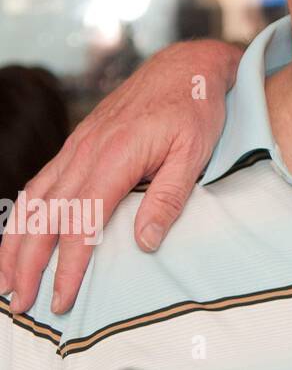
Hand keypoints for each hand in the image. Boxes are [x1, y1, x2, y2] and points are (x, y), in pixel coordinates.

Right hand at [0, 38, 241, 315]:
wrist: (186, 66)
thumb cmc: (195, 108)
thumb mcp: (195, 153)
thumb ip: (168, 198)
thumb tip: (145, 243)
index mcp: (114, 157)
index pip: (81, 223)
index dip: (68, 265)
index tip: (62, 298)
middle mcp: (85, 152)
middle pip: (46, 217)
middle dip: (28, 264)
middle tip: (21, 303)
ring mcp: (77, 146)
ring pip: (33, 200)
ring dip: (15, 242)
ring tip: (5, 280)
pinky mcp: (78, 144)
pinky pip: (40, 183)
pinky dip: (23, 214)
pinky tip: (18, 236)